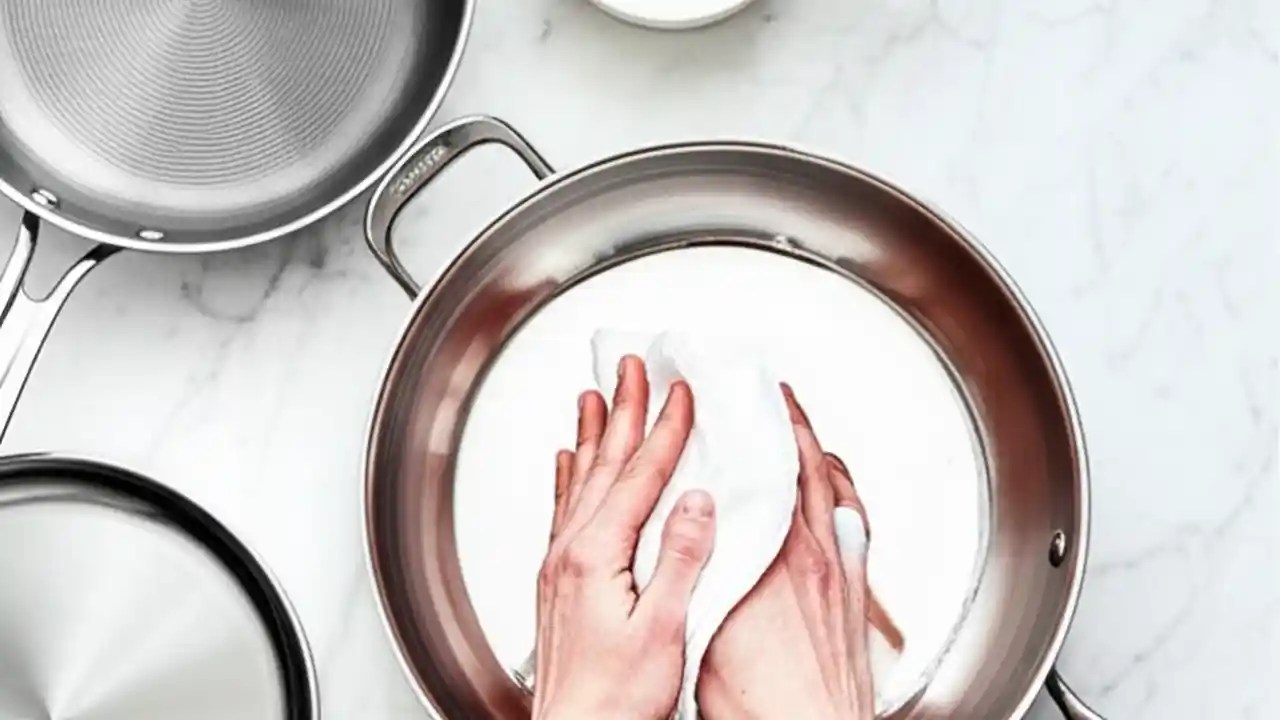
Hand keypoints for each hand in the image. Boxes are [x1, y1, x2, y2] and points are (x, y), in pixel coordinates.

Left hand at [532, 356, 716, 719]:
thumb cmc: (616, 700)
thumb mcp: (663, 631)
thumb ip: (680, 561)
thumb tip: (696, 502)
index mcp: (598, 557)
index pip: (640, 477)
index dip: (663, 430)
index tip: (680, 393)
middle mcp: (572, 553)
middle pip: (604, 465)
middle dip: (623, 411)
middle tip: (632, 368)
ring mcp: (562, 566)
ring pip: (580, 481)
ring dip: (592, 434)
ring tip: (595, 396)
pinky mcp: (559, 582)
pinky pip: (565, 510)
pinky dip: (570, 477)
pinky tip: (568, 465)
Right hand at [696, 385, 890, 719]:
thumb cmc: (761, 702)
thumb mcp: (698, 632)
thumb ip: (694, 580)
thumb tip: (681, 545)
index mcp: (769, 558)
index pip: (768, 471)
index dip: (757, 428)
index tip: (741, 399)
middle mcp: (810, 554)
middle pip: (806, 466)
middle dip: (790, 423)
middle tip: (774, 394)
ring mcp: (839, 569)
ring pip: (832, 488)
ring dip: (816, 449)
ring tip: (801, 425)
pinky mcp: (854, 590)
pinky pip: (853, 520)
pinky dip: (842, 491)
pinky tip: (835, 486)